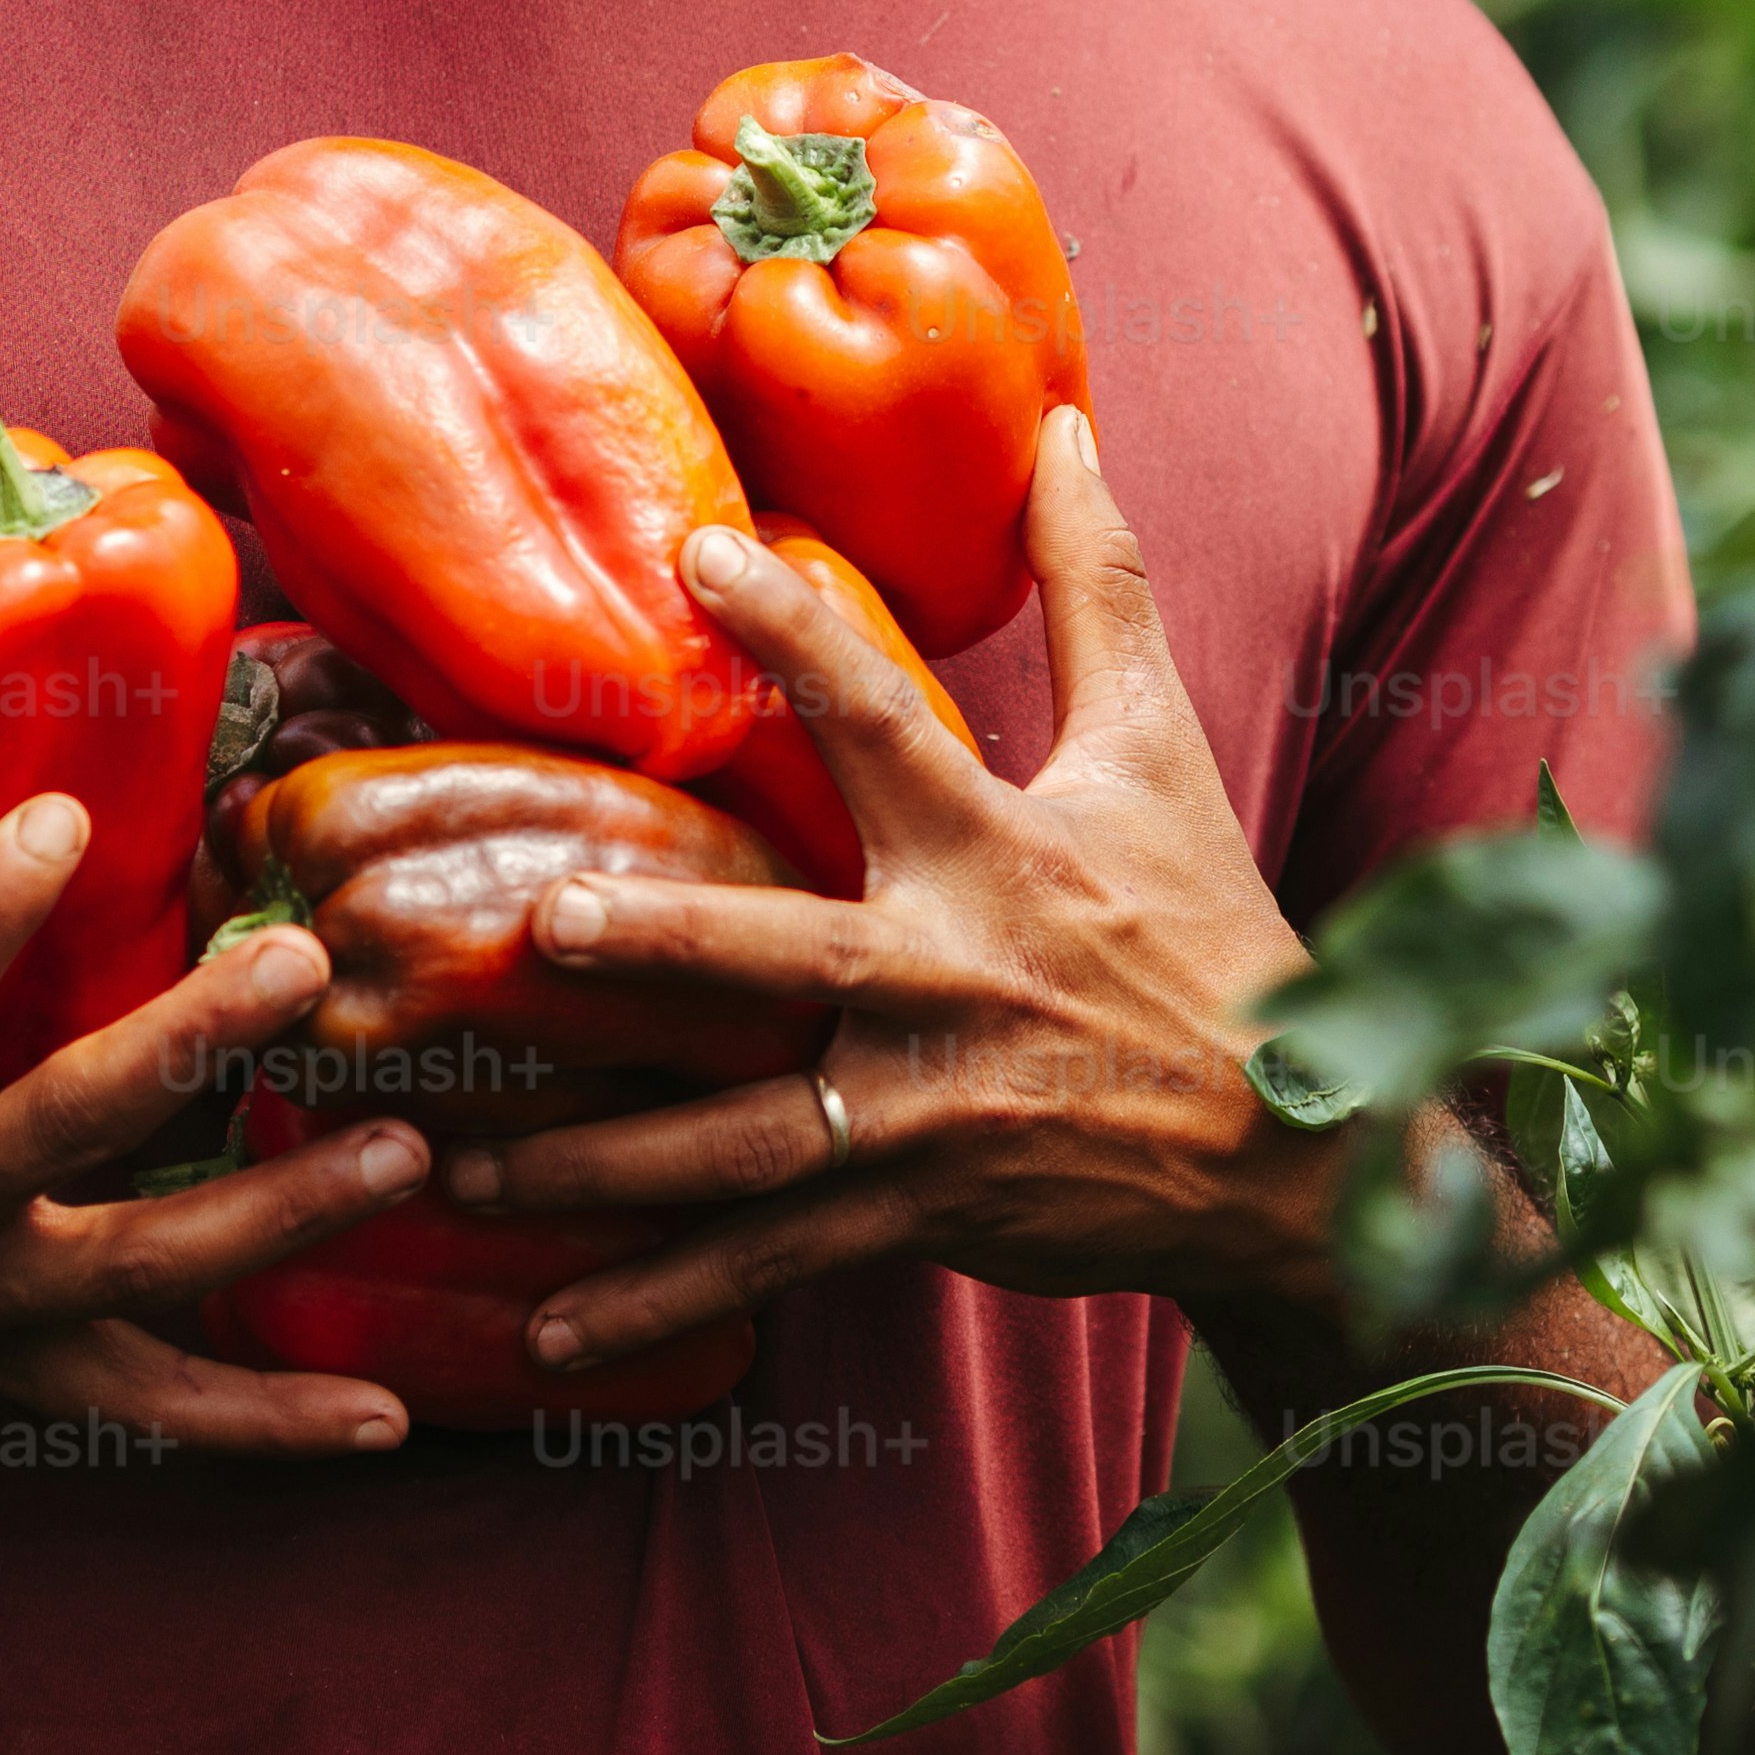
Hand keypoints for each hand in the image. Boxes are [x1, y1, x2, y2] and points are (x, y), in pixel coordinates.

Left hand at [441, 409, 1340, 1371]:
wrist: (1294, 1149)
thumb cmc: (1200, 927)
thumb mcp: (1157, 748)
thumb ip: (1098, 584)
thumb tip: (1067, 421)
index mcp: (995, 851)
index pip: (886, 723)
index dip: (799, 635)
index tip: (697, 553)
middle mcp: (950, 980)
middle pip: (785, 957)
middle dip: (663, 944)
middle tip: (539, 922)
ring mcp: (931, 1111)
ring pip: (743, 1141)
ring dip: (598, 1160)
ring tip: (460, 1165)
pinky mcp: (922, 1211)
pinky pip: (769, 1259)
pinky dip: (660, 1296)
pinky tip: (551, 1333)